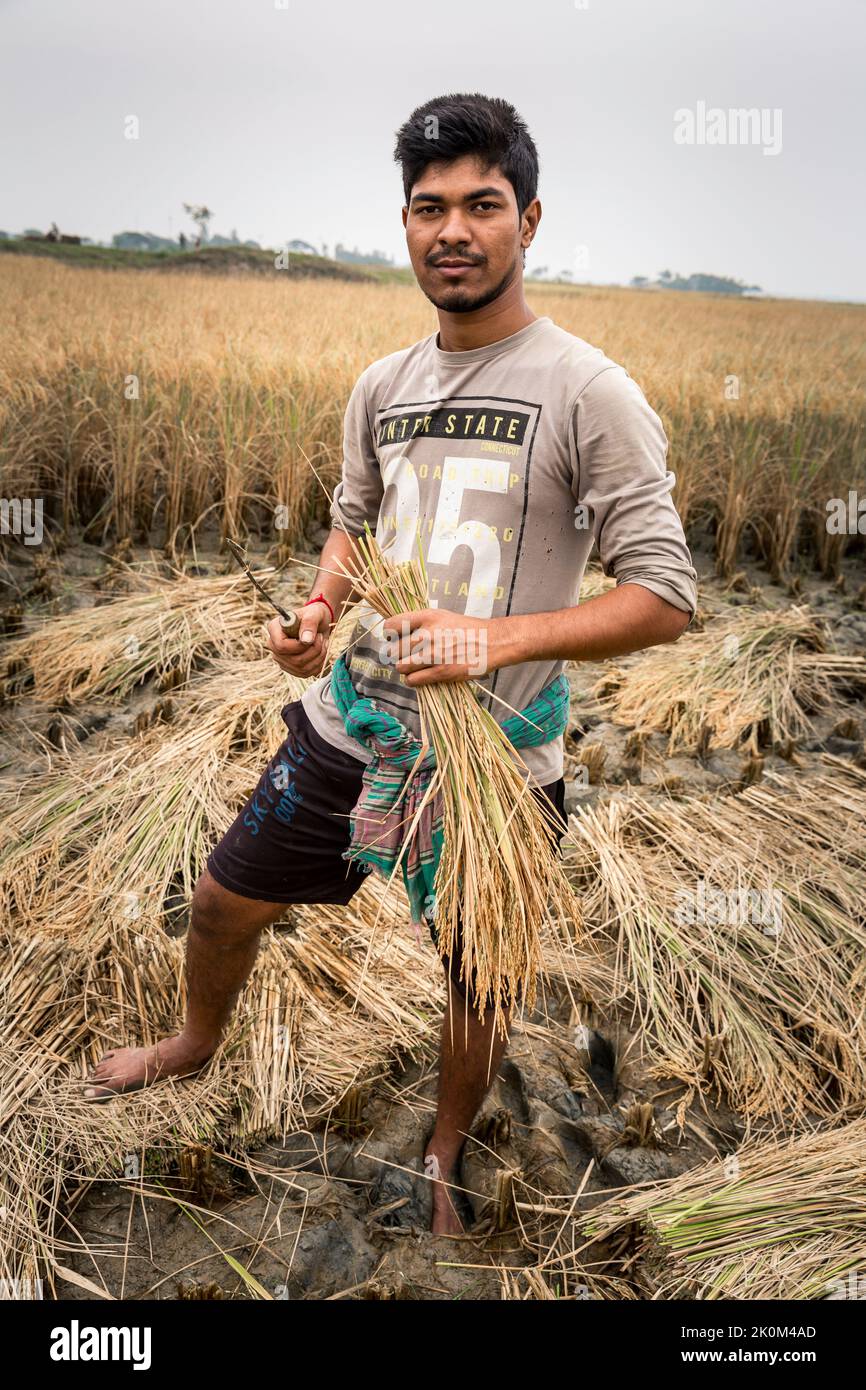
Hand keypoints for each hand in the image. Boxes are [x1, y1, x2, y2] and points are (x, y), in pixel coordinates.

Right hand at [266, 602, 331, 677]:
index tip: (313, 637)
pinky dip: (319, 664)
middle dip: (314, 650)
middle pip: (294, 660)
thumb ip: (309, 624)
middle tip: (321, 638)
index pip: (281, 646)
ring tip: (322, 643)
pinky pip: (306, 673)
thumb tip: (306, 640)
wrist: (318, 623)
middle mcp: (274, 645)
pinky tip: (321, 652)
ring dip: (319, 657)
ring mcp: (281, 659)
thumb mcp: (314, 614)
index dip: (299, 646)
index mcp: (274, 629)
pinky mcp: (291, 668)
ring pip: (302, 668)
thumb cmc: (314, 615)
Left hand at [380, 608, 499, 686]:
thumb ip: (421, 623)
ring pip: (401, 666)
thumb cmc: (467, 630)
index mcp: (427, 617)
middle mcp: (428, 634)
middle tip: (404, 657)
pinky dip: (412, 680)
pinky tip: (419, 676)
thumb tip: (397, 634)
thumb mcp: (443, 617)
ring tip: (413, 667)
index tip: (393, 639)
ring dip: (404, 669)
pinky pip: (413, 680)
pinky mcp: (441, 672)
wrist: (493, 642)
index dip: (389, 634)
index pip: (392, 625)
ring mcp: (434, 654)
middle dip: (396, 655)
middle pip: (393, 649)